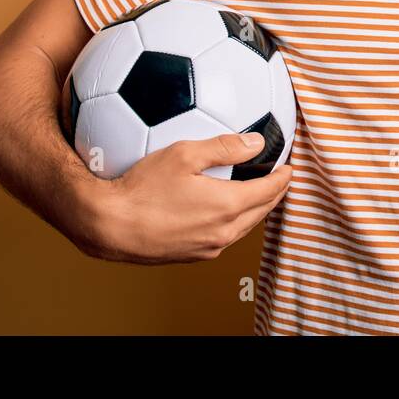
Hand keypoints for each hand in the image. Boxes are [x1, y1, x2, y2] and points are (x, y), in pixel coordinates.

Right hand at [74, 132, 292, 263]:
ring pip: (244, 227)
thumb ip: (224, 147)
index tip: (290, 165)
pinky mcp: (192, 256)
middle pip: (262, 212)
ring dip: (255, 209)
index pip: (270, 191)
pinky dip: (233, 221)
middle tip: (279, 178)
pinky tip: (222, 209)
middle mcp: (223, 233)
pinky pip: (223, 237)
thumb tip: (257, 142)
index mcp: (227, 207)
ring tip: (257, 192)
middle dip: (275, 193)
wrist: (108, 226)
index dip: (283, 176)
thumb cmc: (141, 187)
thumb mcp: (183, 154)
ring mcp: (208, 248)